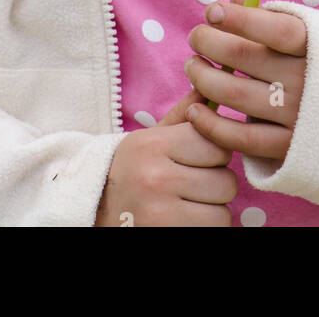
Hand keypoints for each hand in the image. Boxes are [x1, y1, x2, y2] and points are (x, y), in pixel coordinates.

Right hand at [94, 87, 236, 226]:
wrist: (92, 209)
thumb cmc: (130, 171)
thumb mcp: (151, 139)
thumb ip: (183, 114)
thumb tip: (212, 82)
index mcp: (154, 145)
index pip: (217, 145)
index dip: (215, 155)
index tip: (198, 160)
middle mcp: (156, 177)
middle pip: (225, 181)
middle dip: (215, 186)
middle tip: (192, 186)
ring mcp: (159, 212)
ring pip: (222, 213)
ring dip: (212, 212)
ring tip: (188, 205)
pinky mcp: (164, 235)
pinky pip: (212, 232)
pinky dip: (204, 228)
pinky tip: (184, 220)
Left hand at [184, 0, 307, 165]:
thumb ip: (276, 17)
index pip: (275, 29)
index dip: (240, 18)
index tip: (212, 11)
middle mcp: (308, 81)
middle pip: (247, 58)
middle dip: (211, 43)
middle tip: (196, 37)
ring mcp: (298, 117)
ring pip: (236, 95)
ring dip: (204, 78)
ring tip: (193, 66)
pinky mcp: (288, 149)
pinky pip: (240, 138)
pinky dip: (211, 123)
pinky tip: (195, 108)